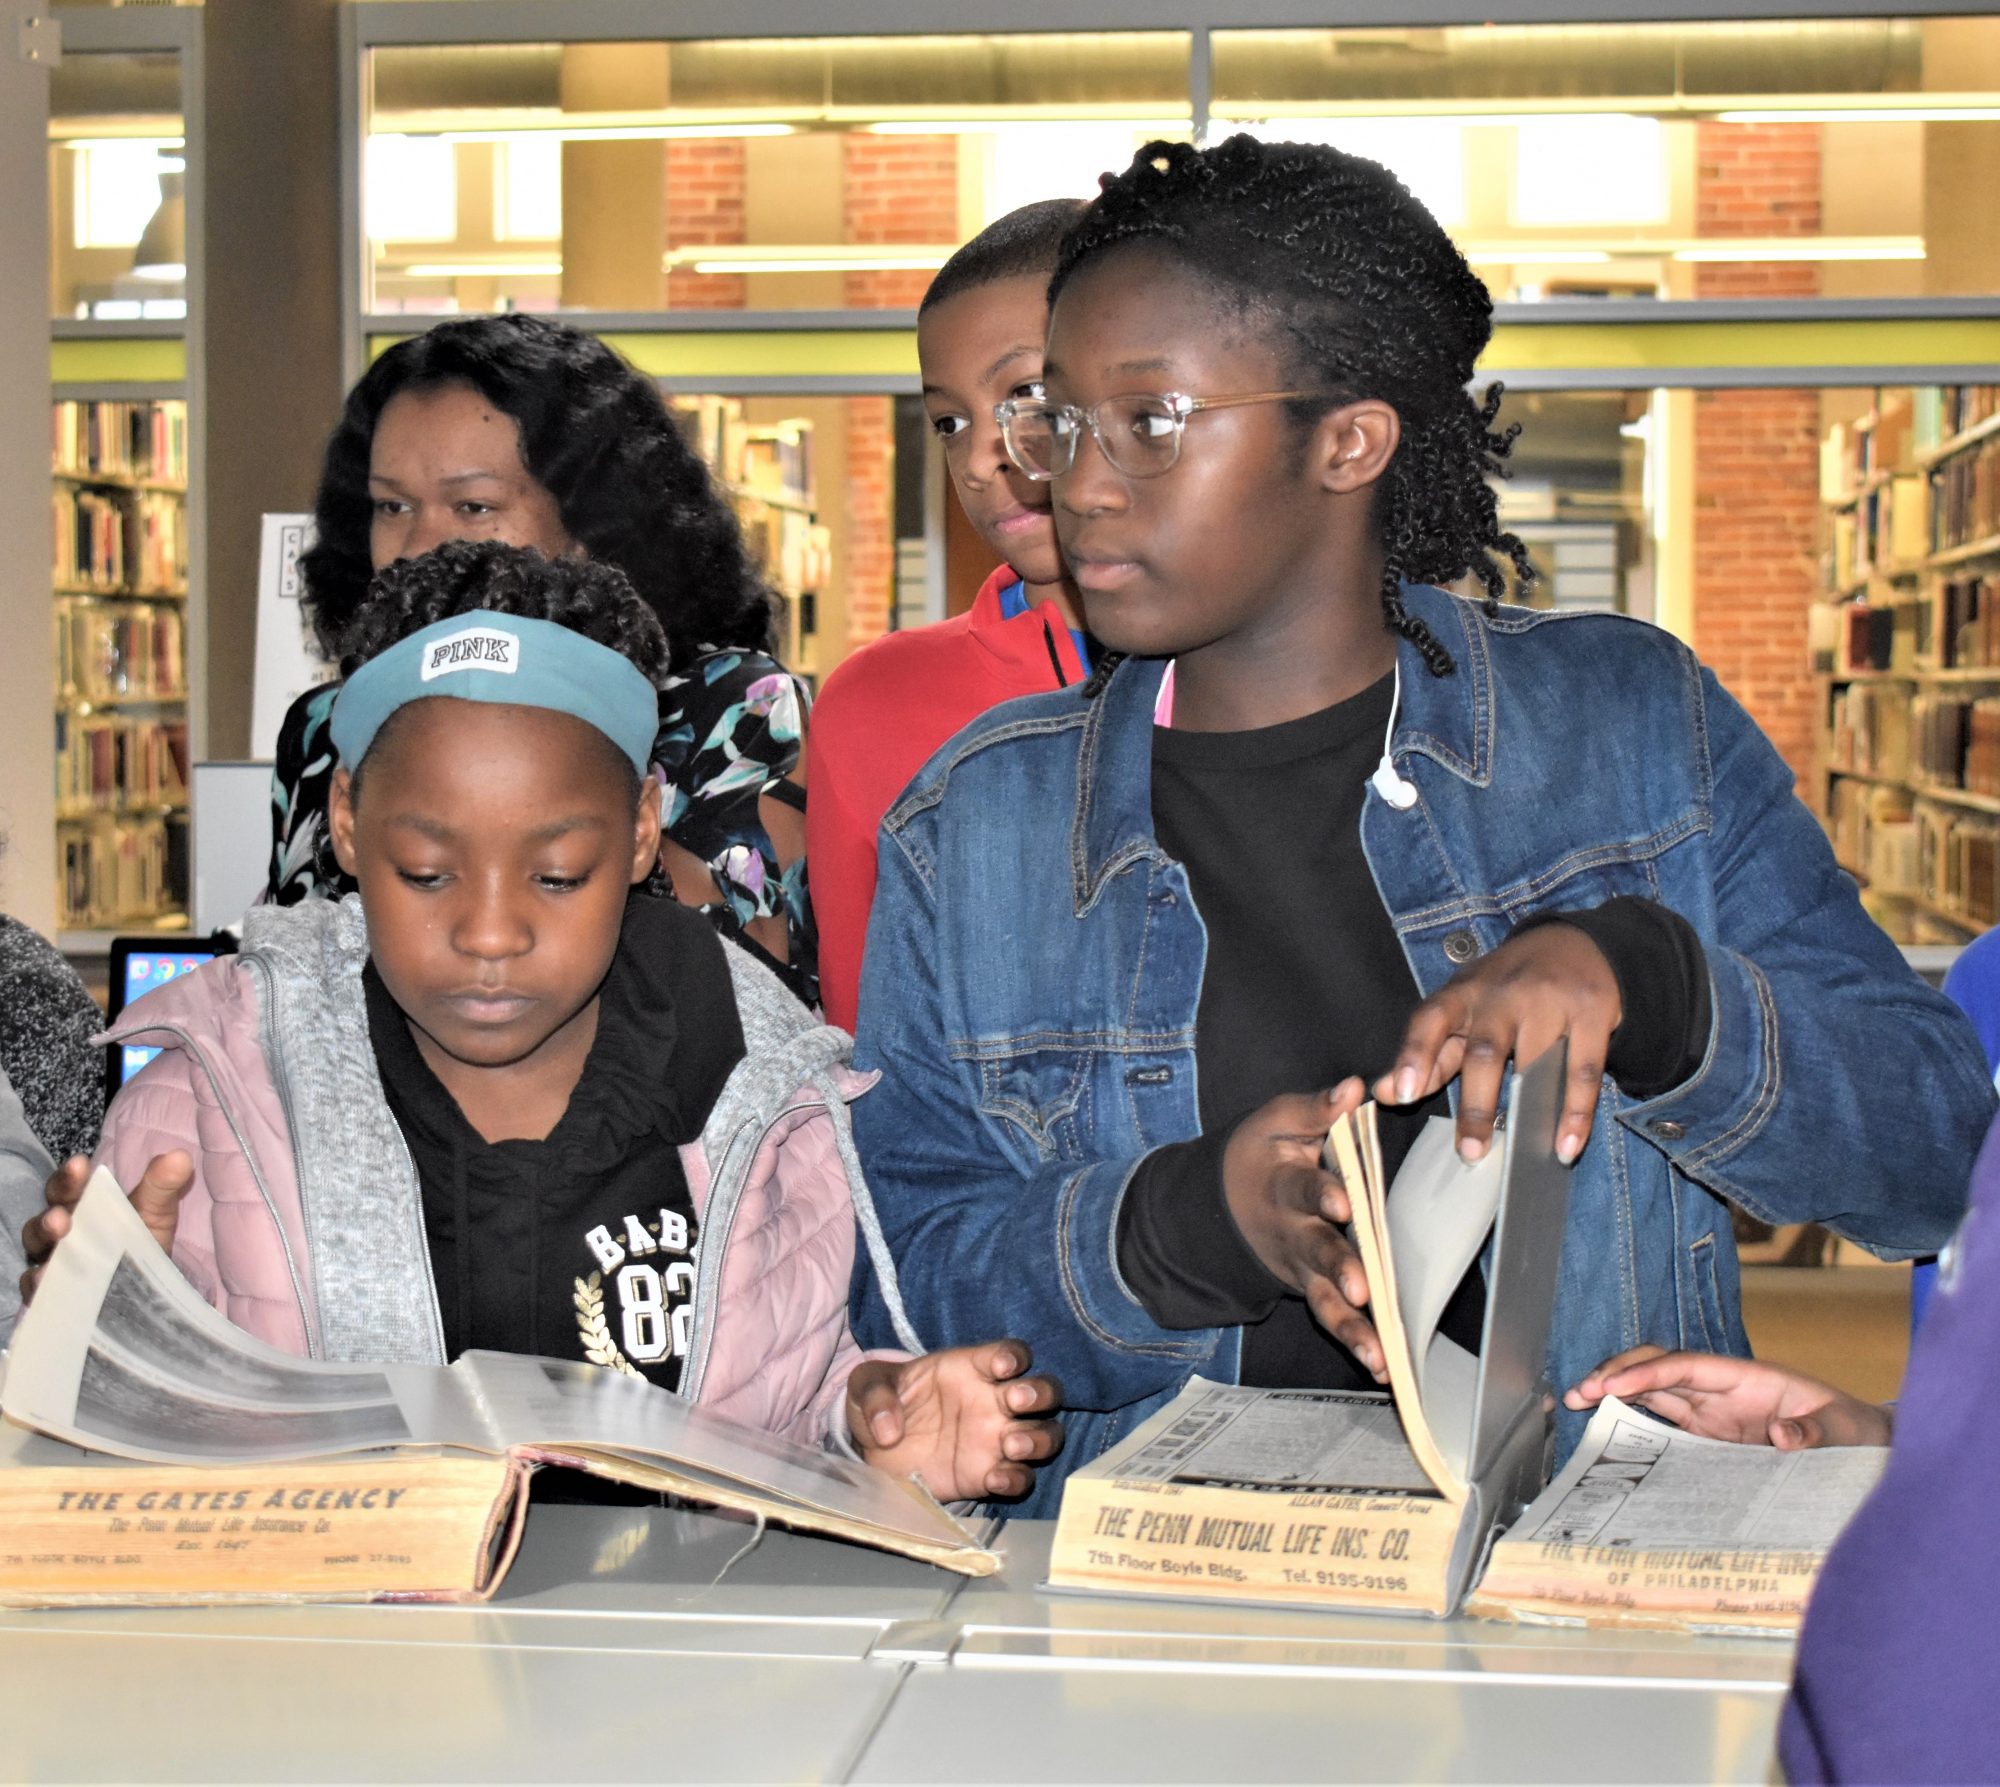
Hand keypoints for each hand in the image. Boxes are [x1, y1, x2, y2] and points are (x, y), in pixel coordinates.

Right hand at [20, 1151, 193, 1306]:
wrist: (151, 1294)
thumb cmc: (143, 1244)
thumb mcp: (156, 1216)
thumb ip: (163, 1187)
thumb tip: (180, 1157)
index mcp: (82, 1207)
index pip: (67, 1189)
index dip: (69, 1178)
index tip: (79, 1166)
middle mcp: (62, 1234)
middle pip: (45, 1221)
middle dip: (50, 1218)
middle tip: (61, 1218)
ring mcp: (56, 1264)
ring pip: (37, 1252)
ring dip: (43, 1247)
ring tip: (55, 1245)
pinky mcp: (57, 1295)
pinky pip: (37, 1289)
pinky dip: (38, 1283)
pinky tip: (45, 1280)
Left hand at [847, 1340, 1062, 1501]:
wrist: (876, 1453)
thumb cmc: (881, 1405)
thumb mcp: (866, 1387)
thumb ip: (874, 1396)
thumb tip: (888, 1428)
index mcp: (971, 1369)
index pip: (1009, 1353)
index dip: (1014, 1356)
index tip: (1002, 1367)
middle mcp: (994, 1402)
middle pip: (1044, 1390)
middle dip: (1039, 1393)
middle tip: (1017, 1401)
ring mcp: (996, 1440)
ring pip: (1045, 1434)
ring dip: (1038, 1437)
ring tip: (1011, 1445)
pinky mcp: (989, 1475)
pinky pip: (1020, 1478)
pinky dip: (1015, 1479)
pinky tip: (994, 1479)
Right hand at [1223, 1081, 1382, 1380]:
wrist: (1220, 1202)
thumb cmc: (1259, 1153)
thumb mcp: (1277, 1121)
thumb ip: (1316, 1108)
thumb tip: (1356, 1087)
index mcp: (1284, 1184)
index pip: (1302, 1188)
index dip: (1321, 1195)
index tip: (1343, 1203)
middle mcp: (1292, 1232)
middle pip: (1316, 1251)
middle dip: (1338, 1269)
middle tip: (1360, 1289)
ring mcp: (1301, 1267)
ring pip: (1324, 1299)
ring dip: (1350, 1326)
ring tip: (1376, 1352)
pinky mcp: (1311, 1289)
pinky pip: (1332, 1320)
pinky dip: (1356, 1343)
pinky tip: (1383, 1365)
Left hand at [1376, 924, 1618, 1166]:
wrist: (1573, 944)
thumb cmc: (1504, 991)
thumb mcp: (1462, 1010)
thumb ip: (1429, 1054)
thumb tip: (1385, 1094)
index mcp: (1462, 993)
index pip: (1429, 1020)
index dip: (1413, 1055)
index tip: (1402, 1095)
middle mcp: (1502, 994)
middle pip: (1485, 1051)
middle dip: (1475, 1105)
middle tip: (1470, 1151)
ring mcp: (1549, 1000)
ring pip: (1535, 1064)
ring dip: (1529, 1114)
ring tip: (1521, 1157)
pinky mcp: (1591, 1011)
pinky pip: (1582, 1070)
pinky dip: (1575, 1113)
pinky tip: (1566, 1146)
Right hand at [1563, 1345, 1891, 1448]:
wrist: (1863, 1446)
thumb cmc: (1855, 1430)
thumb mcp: (1844, 1429)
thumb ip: (1814, 1430)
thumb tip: (1781, 1433)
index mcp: (1746, 1377)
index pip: (1685, 1367)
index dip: (1647, 1373)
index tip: (1613, 1387)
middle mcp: (1721, 1390)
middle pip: (1658, 1369)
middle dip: (1617, 1374)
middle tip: (1580, 1392)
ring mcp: (1713, 1412)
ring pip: (1653, 1391)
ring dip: (1616, 1392)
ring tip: (1578, 1402)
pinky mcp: (1710, 1437)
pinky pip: (1664, 1422)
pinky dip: (1633, 1420)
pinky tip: (1607, 1431)